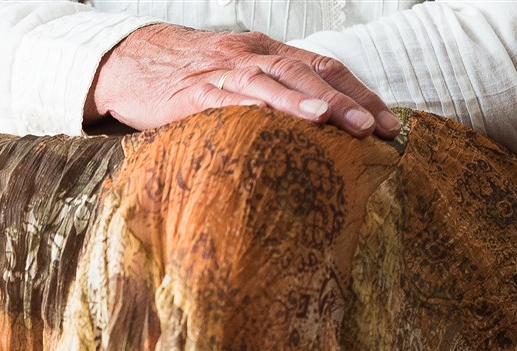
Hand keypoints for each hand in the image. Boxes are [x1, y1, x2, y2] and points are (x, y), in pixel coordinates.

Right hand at [85, 24, 398, 138]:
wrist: (129, 62)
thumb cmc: (185, 78)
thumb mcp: (234, 79)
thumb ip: (268, 96)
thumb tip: (309, 131)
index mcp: (266, 52)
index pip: (323, 68)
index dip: (358, 93)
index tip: (387, 123)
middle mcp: (252, 54)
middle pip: (310, 72)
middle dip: (348, 100)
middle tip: (379, 128)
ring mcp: (224, 71)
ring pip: (277, 80)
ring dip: (312, 102)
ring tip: (341, 122)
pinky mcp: (195, 91)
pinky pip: (233, 98)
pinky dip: (262, 106)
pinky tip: (284, 119)